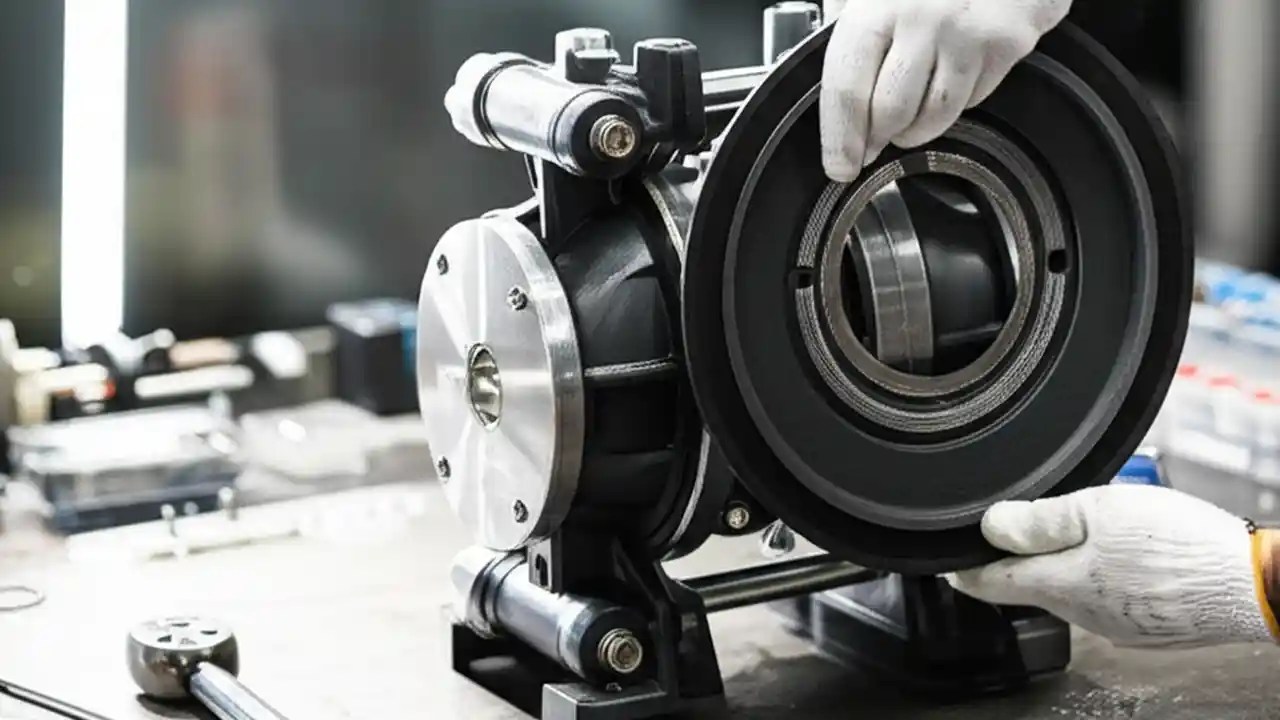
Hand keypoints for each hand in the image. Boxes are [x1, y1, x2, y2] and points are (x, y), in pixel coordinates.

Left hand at [820, 0, 1071, 180]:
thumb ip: (848, 17)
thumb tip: (834, 79)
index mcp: (877, 5)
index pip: (848, 90)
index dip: (840, 138)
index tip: (839, 164)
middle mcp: (924, 20)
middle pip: (890, 114)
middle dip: (876, 138)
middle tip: (871, 144)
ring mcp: (969, 35)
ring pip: (934, 117)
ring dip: (915, 130)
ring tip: (907, 121)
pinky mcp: (1008, 46)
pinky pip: (973, 99)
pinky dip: (956, 102)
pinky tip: (949, 78)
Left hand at [949, 485, 1276, 648]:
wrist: (1250, 585)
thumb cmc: (1179, 546)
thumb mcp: (1100, 510)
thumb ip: (1041, 520)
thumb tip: (990, 525)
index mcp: (1058, 585)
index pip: (989, 583)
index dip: (964, 568)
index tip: (948, 562)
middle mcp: (1081, 613)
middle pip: (1031, 584)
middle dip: (1020, 558)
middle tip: (1016, 530)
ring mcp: (1116, 625)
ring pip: (1073, 590)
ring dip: (1067, 563)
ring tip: (1080, 533)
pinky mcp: (1148, 626)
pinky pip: (1110, 598)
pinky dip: (1104, 575)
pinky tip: (1126, 556)